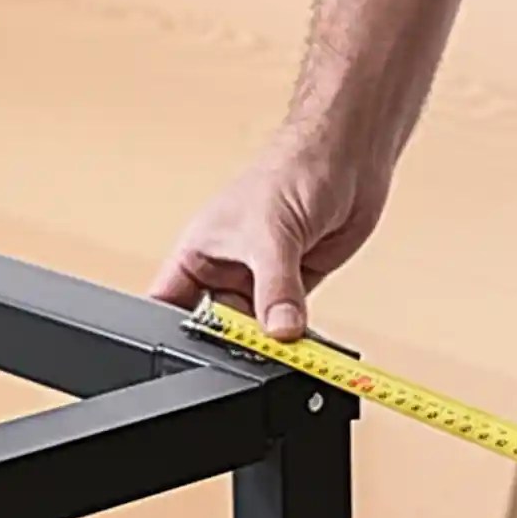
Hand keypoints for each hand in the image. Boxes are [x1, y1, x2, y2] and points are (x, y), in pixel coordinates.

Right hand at [149, 128, 391, 339]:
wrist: (348, 155)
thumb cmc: (293, 168)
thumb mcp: (272, 234)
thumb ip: (276, 288)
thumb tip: (280, 331)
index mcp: (199, 253)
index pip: (168, 306)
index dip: (171, 336)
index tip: (191, 362)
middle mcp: (227, 269)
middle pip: (215, 329)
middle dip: (231, 347)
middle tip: (251, 357)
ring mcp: (263, 279)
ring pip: (256, 331)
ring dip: (270, 344)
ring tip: (283, 347)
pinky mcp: (298, 285)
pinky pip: (291, 326)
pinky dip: (298, 338)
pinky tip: (305, 344)